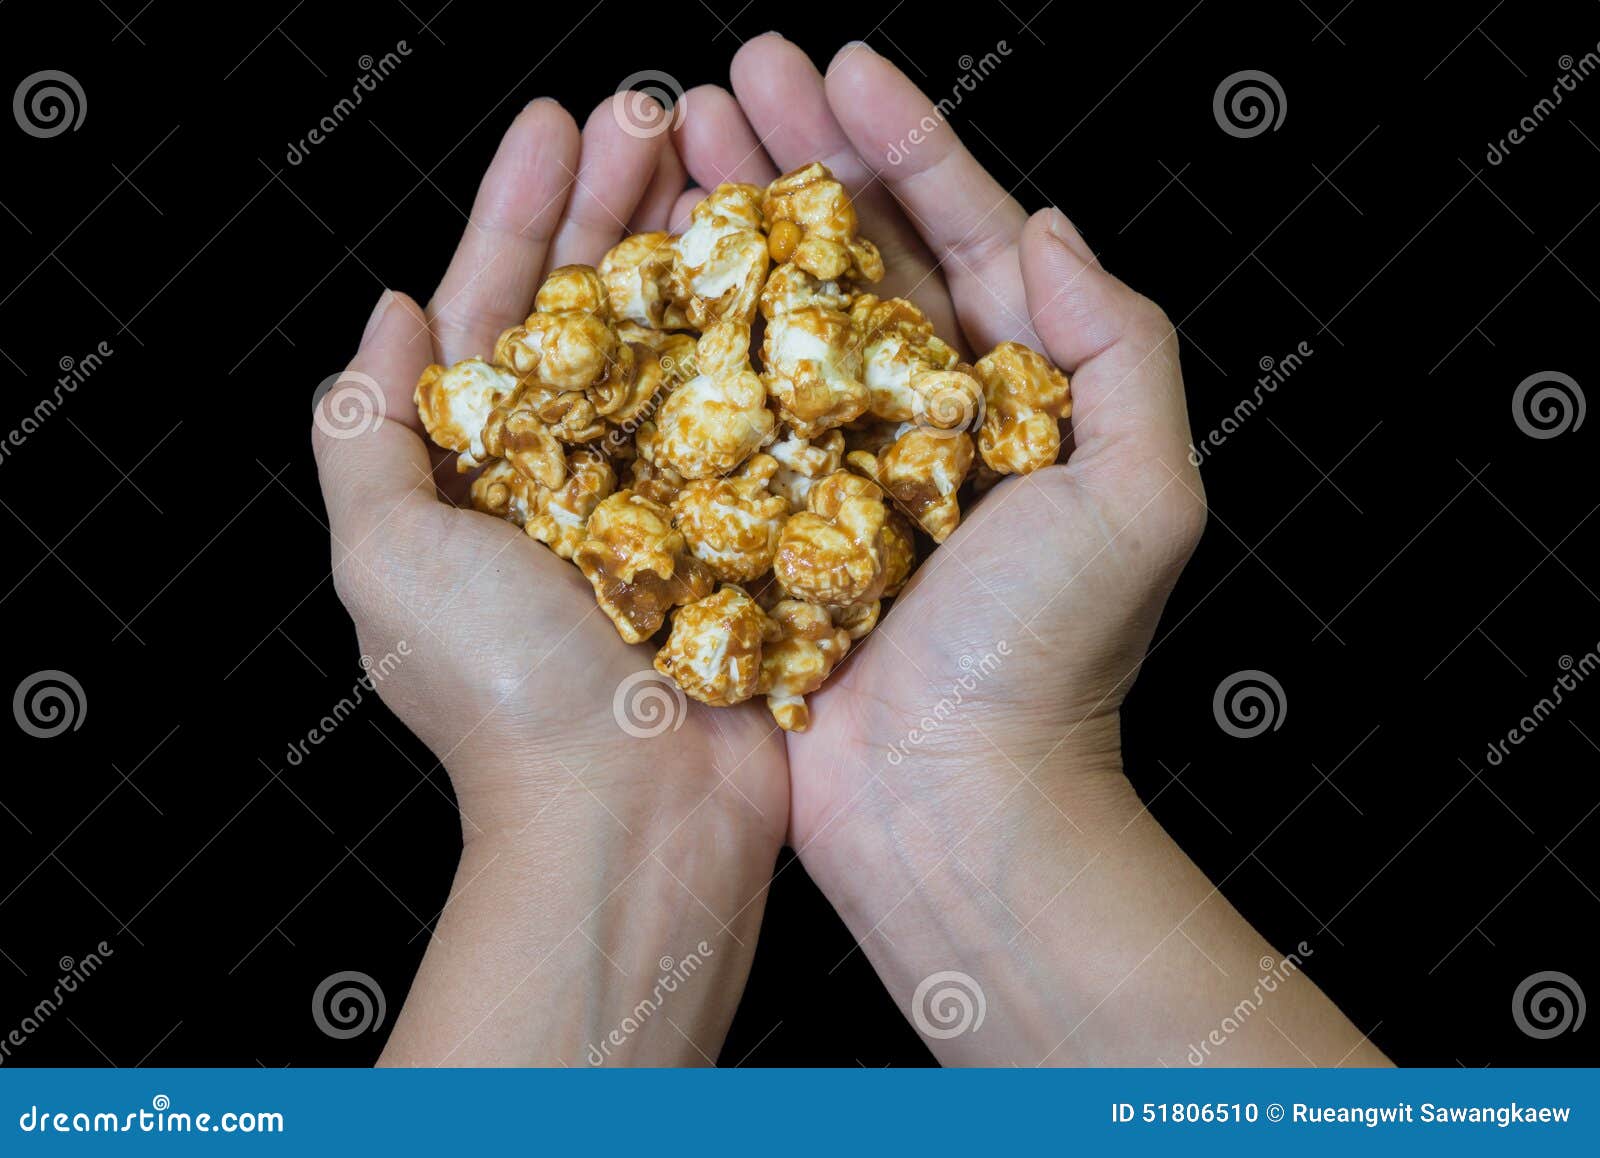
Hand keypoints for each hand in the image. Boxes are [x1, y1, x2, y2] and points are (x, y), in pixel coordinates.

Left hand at [311, 97, 785, 1064]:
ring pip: (688, 343)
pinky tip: (793, 263)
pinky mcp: (752, 526)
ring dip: (700, 247)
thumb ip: (368, 436)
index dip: (519, 210)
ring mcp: (674, 496)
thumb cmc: (506, 699)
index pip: (499, 308)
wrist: (637, 821)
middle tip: (660, 107)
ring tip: (724, 155)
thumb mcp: (389, 561)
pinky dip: (774, 337)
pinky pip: (762, 413)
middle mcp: (582, 472)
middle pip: (599, 307)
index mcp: (488, 471)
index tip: (555, 121)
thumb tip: (385, 320)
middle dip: (620, 204)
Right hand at [672, 35, 1381, 1065]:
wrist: (948, 808)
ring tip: (675, 134)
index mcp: (1008, 398)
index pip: (961, 238)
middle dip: (796, 156)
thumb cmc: (1048, 665)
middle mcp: (915, 419)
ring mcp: (828, 466)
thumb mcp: (1140, 498)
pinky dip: (679, 333)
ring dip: (728, 219)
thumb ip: (1121, 349)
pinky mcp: (755, 519)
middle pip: (854, 257)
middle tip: (731, 74)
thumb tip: (1045, 230)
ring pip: (774, 313)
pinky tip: (638, 262)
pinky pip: (714, 408)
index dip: (907, 145)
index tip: (844, 66)